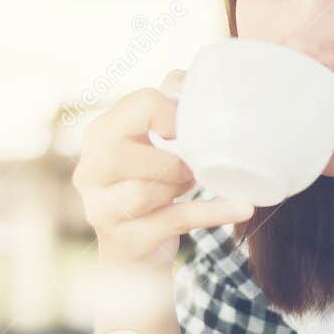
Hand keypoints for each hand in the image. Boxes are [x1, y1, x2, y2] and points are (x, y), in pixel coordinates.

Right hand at [72, 70, 255, 264]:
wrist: (132, 256)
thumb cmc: (146, 189)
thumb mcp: (148, 144)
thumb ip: (164, 106)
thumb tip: (186, 77)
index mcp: (98, 135)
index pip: (138, 105)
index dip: (172, 114)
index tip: (184, 130)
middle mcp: (90, 171)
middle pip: (124, 153)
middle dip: (169, 160)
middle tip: (188, 168)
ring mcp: (102, 210)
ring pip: (146, 191)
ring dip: (180, 187)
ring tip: (190, 186)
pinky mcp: (126, 241)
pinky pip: (175, 220)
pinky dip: (213, 212)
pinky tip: (243, 208)